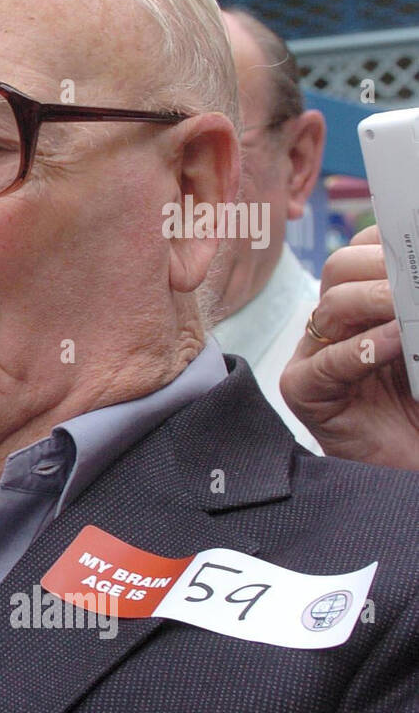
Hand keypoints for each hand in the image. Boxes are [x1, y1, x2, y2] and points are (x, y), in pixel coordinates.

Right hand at [281, 224, 418, 467]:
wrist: (415, 469)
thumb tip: (418, 285)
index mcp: (366, 307)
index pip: (366, 251)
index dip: (393, 243)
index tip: (418, 249)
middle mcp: (336, 326)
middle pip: (342, 268)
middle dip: (384, 266)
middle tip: (417, 279)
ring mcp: (315, 358)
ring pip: (331, 306)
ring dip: (378, 301)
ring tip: (412, 312)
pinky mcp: (305, 394)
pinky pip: (325, 364)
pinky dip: (363, 350)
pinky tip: (396, 343)